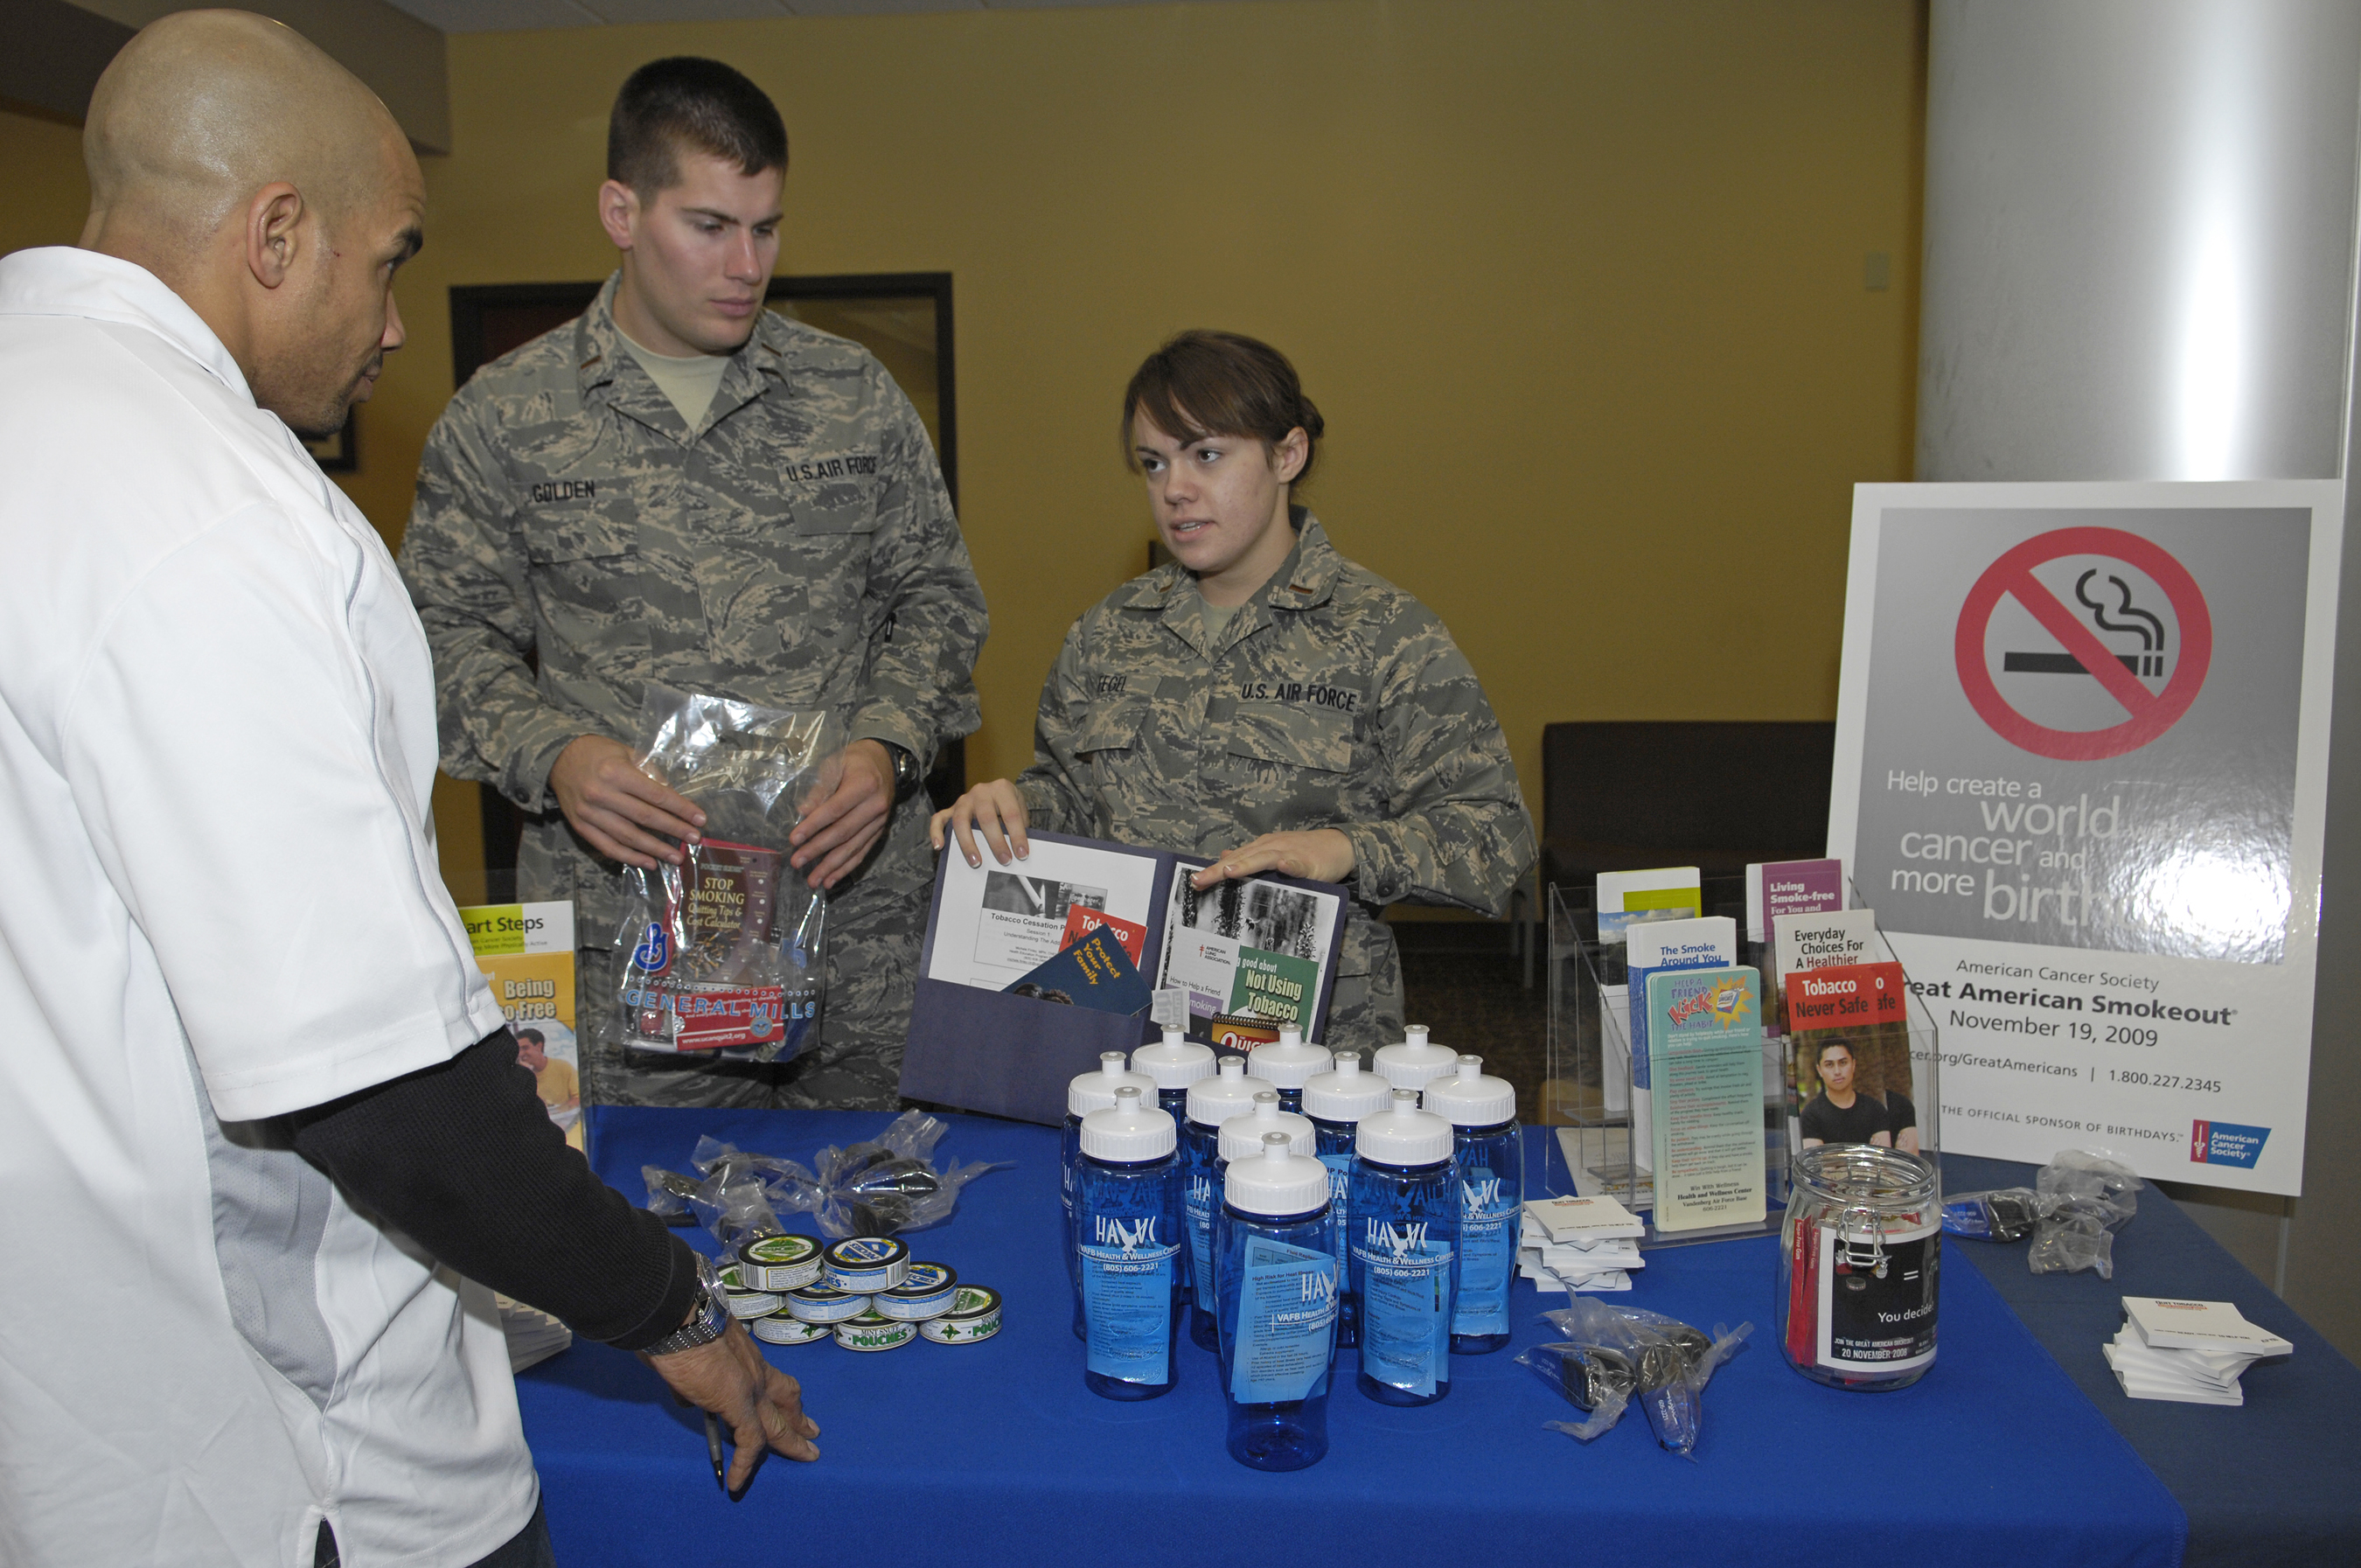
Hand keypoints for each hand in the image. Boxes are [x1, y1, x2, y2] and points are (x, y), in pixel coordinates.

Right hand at [549, 734, 704, 867]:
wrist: (559, 759)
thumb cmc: (598, 753)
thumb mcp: (627, 753)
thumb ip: (650, 773)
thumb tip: (673, 797)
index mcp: (616, 773)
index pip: (656, 795)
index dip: (681, 809)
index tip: (699, 819)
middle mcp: (602, 794)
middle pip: (645, 817)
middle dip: (673, 829)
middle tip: (694, 839)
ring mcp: (589, 813)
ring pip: (628, 837)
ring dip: (655, 849)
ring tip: (676, 857)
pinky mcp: (581, 827)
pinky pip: (608, 847)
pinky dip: (630, 857)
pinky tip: (649, 862)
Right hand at [643, 1319, 819, 1491]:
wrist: (680, 1317)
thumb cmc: (680, 1325)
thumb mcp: (693, 1349)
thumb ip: (693, 1375)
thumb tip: (688, 1397)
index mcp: (745, 1354)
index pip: (770, 1377)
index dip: (781, 1392)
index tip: (788, 1402)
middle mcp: (755, 1370)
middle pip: (786, 1398)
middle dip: (799, 1417)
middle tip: (812, 1432)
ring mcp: (751, 1388)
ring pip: (778, 1422)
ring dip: (791, 1442)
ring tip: (806, 1455)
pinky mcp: (738, 1403)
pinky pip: (748, 1441)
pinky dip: (743, 1464)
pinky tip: (736, 1483)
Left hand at [788, 740, 894, 889]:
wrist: (884, 763)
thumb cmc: (854, 762)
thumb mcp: (835, 765)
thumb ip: (820, 789)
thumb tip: (803, 811)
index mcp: (864, 785)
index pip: (835, 810)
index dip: (813, 826)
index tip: (793, 839)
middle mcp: (875, 806)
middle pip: (843, 832)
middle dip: (818, 850)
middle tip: (797, 862)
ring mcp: (879, 821)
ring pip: (853, 847)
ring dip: (831, 866)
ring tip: (813, 880)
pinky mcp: (880, 832)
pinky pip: (862, 853)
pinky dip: (846, 868)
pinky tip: (832, 879)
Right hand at [929, 778, 1029, 867]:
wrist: (998, 793)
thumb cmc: (1010, 806)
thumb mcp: (1021, 810)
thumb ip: (1019, 827)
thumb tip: (1018, 854)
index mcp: (1002, 789)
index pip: (1011, 814)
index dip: (1017, 835)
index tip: (1022, 854)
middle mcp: (981, 791)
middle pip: (986, 818)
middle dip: (996, 842)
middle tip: (1004, 860)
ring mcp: (963, 800)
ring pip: (961, 820)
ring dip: (969, 844)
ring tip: (977, 862)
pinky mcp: (950, 809)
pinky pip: (939, 819)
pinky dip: (936, 832)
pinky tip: (939, 847)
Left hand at [1191, 828, 1354, 889]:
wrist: (1338, 846)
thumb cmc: (1303, 852)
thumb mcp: (1272, 853)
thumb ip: (1249, 858)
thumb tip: (1225, 857)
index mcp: (1261, 848)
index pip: (1233, 860)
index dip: (1213, 870)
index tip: (1194, 881)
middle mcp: (1271, 847)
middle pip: (1242, 859)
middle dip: (1220, 870)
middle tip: (1200, 880)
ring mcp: (1290, 853)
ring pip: (1264, 859)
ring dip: (1247, 865)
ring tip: (1230, 872)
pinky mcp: (1309, 862)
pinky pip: (1298, 864)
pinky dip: (1289, 865)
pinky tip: (1282, 867)